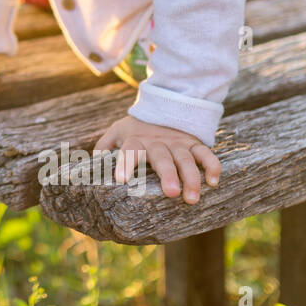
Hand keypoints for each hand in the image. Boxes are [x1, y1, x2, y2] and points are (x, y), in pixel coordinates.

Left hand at [93, 115, 220, 203]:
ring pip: (186, 159)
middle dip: (168, 174)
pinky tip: (214, 182)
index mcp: (136, 140)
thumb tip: (91, 162)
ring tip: (192, 198)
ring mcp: (178, 143)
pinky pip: (206, 154)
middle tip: (171, 193)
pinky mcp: (194, 144)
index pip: (129, 150)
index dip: (125, 163)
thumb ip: (104, 145)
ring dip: (191, 177)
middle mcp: (157, 142)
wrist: (164, 107)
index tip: (121, 179)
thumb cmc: (136, 129)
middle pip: (162, 157)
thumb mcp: (117, 132)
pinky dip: (212, 166)